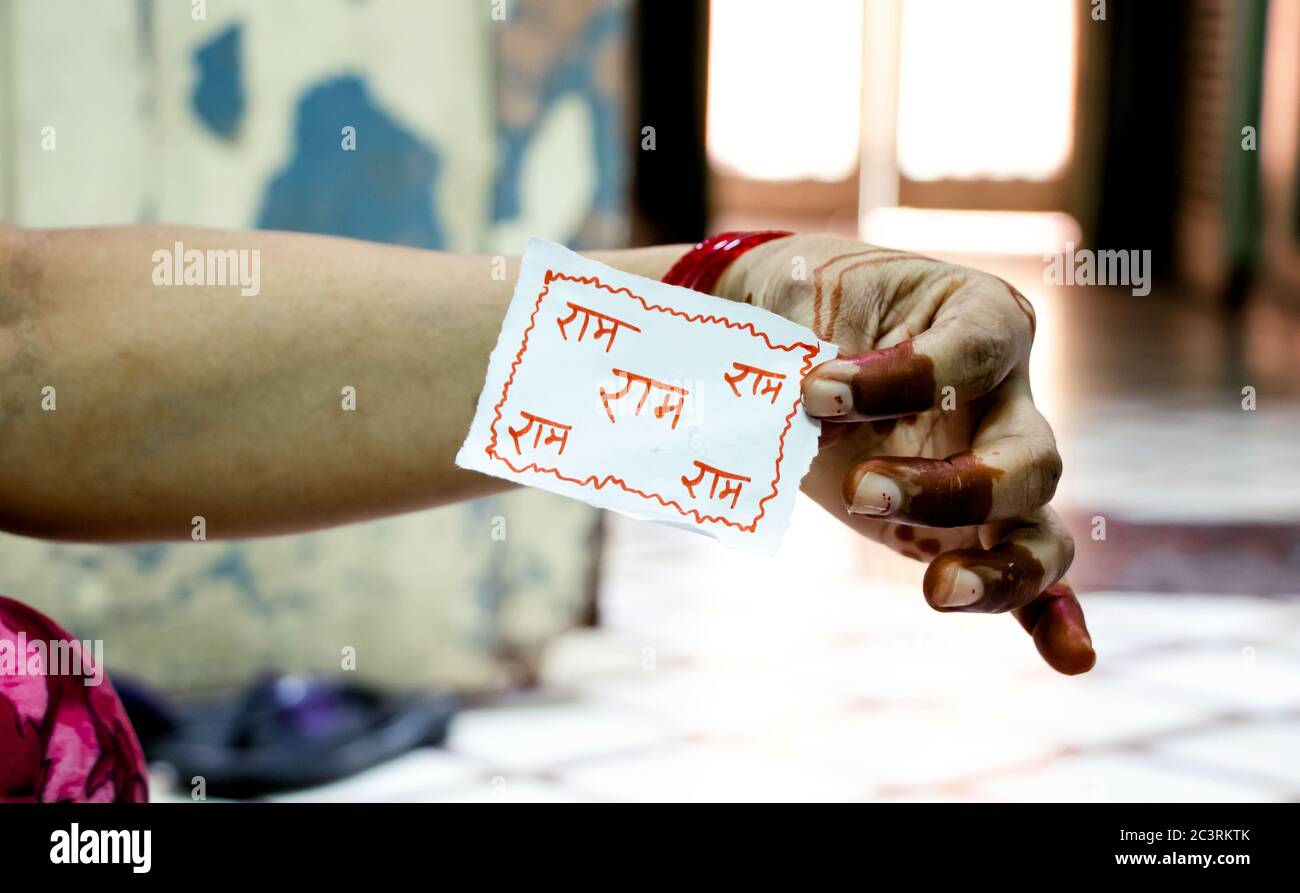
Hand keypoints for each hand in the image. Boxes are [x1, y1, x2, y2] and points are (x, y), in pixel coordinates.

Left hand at [720, 234, 1092, 674]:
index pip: (971, 352)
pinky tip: (1070, 659)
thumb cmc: (803, 305)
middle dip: (950, 488)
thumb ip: (801, 349)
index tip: (813, 390)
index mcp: (978, 315)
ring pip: (1035, 526)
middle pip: (1029, 457)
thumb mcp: (799, 302)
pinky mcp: (962, 521)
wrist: (794, 330)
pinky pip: (1023, 569)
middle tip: (861, 491)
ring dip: (997, 568)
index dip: (901, 379)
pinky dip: (1050, 615)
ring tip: (938, 591)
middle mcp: (1004, 393)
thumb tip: (788, 408)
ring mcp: (991, 462)